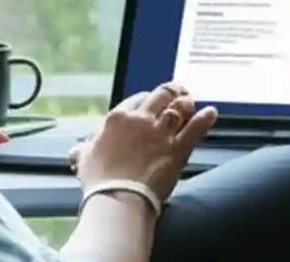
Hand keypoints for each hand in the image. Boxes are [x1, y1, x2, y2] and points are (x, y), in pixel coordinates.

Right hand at [71, 82, 217, 201]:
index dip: (147, 98)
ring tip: (191, 101)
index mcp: (119, 118)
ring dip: (187, 103)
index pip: (137, 98)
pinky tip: (211, 112)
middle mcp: (142, 120)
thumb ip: (85, 149)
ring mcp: (162, 133)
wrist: (118, 197)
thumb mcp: (85, 159)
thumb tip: (78, 150)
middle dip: (171, 92)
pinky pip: (196, 128)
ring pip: (180, 108)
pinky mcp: (177, 148)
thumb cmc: (99, 180)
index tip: (151, 101)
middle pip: (161, 96)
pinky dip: (205, 118)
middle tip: (177, 92)